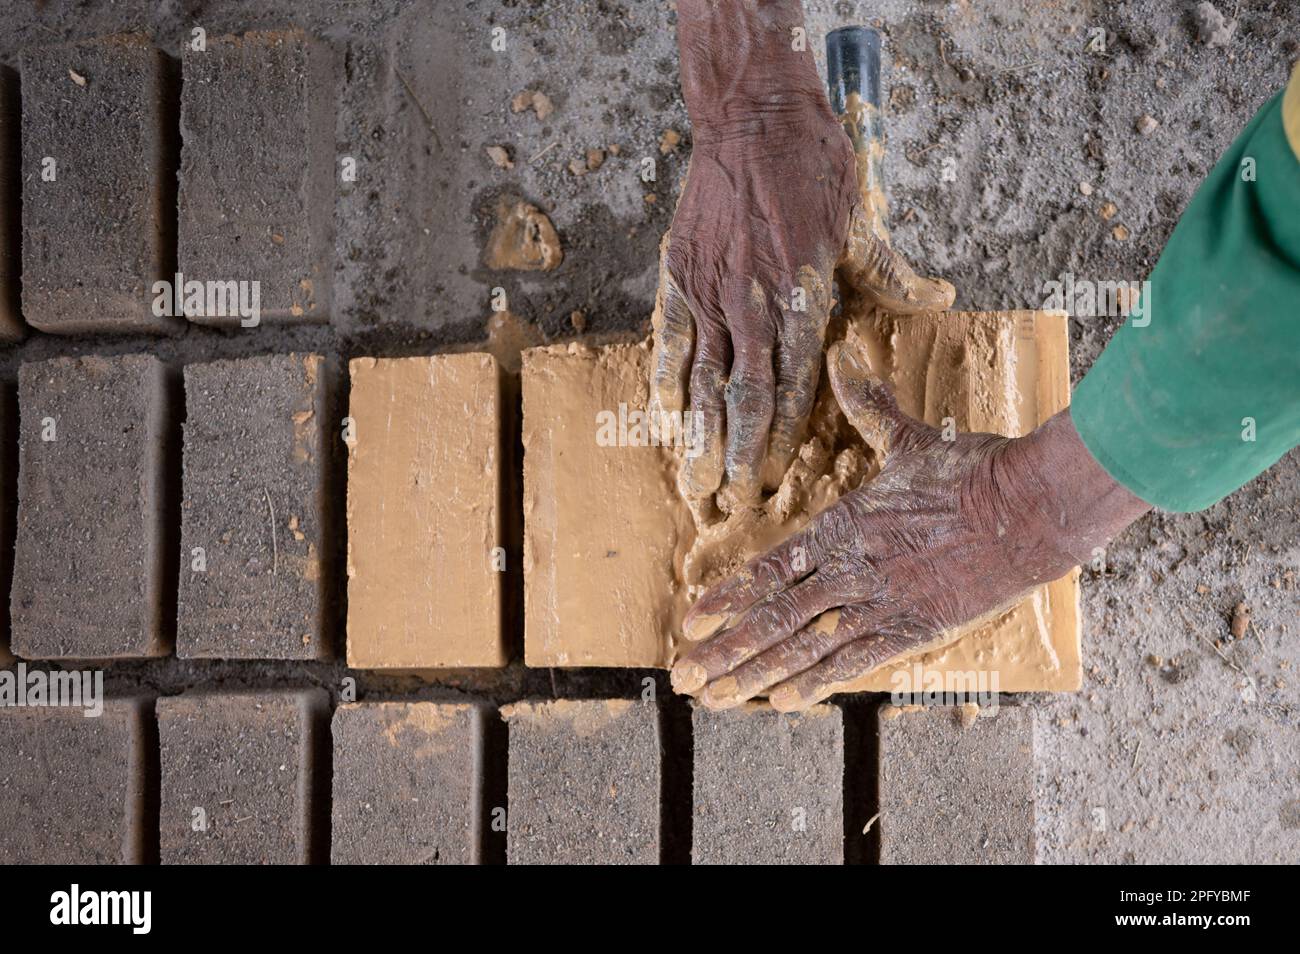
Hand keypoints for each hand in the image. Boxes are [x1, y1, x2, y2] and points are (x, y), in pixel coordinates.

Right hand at [653, 0, 953, 504]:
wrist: (755, 117)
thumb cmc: (815, 168)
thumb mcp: (863, 223)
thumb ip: (892, 273)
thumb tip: (938, 298)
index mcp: (804, 299)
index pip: (788, 387)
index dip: (776, 439)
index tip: (768, 481)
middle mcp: (754, 304)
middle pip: (741, 396)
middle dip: (733, 454)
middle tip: (725, 502)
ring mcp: (711, 291)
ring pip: (700, 378)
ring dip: (694, 434)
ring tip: (689, 479)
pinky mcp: (680, 273)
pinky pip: (668, 339)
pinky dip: (663, 380)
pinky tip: (660, 417)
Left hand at [671, 339, 1151, 710]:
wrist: (1031, 508)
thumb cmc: (971, 472)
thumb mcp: (909, 439)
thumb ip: (867, 406)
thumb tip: (843, 357)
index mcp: (842, 524)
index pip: (769, 567)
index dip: (726, 596)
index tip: (689, 619)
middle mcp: (850, 567)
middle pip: (772, 617)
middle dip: (724, 650)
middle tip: (684, 676)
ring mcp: (881, 601)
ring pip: (803, 645)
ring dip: (755, 674)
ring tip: (715, 697)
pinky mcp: (916, 628)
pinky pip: (856, 661)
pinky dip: (817, 681)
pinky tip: (782, 702)